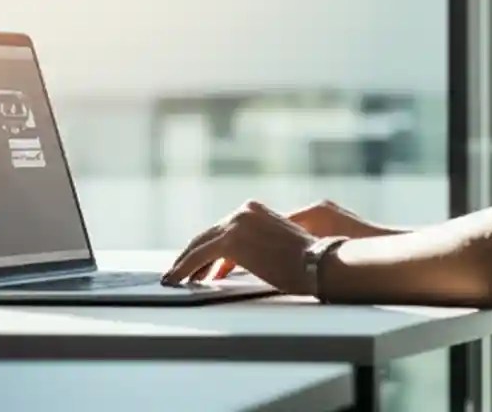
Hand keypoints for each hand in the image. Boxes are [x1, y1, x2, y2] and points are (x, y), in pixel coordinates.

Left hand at [162, 200, 316, 292]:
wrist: (317, 262)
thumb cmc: (304, 262)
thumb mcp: (274, 246)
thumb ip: (252, 247)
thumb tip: (230, 265)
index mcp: (253, 210)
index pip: (221, 230)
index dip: (205, 249)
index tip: (195, 264)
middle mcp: (242, 211)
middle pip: (207, 236)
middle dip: (190, 257)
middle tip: (178, 272)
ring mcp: (235, 224)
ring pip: (198, 246)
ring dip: (184, 264)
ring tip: (174, 279)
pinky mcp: (230, 241)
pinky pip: (197, 258)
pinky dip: (183, 270)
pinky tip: (176, 280)